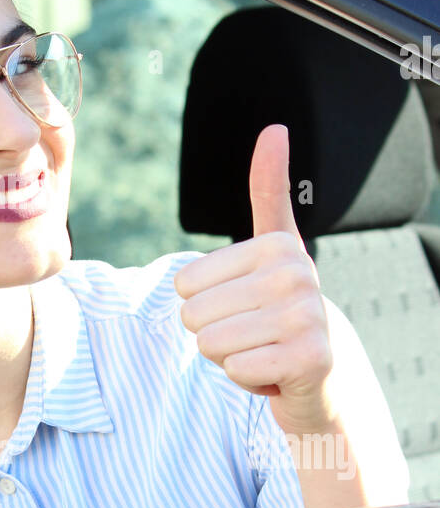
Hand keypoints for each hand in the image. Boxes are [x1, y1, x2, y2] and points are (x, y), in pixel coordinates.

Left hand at [174, 123, 334, 435]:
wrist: (321, 373)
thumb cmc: (282, 308)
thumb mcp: (273, 246)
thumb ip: (268, 189)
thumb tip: (276, 127)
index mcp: (277, 247)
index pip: (186, 283)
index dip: (204, 304)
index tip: (244, 304)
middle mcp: (297, 276)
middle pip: (193, 315)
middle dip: (213, 333)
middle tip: (251, 333)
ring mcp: (306, 318)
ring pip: (210, 344)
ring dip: (227, 357)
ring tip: (262, 349)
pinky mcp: (308, 360)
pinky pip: (234, 370)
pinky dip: (245, 380)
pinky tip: (273, 372)